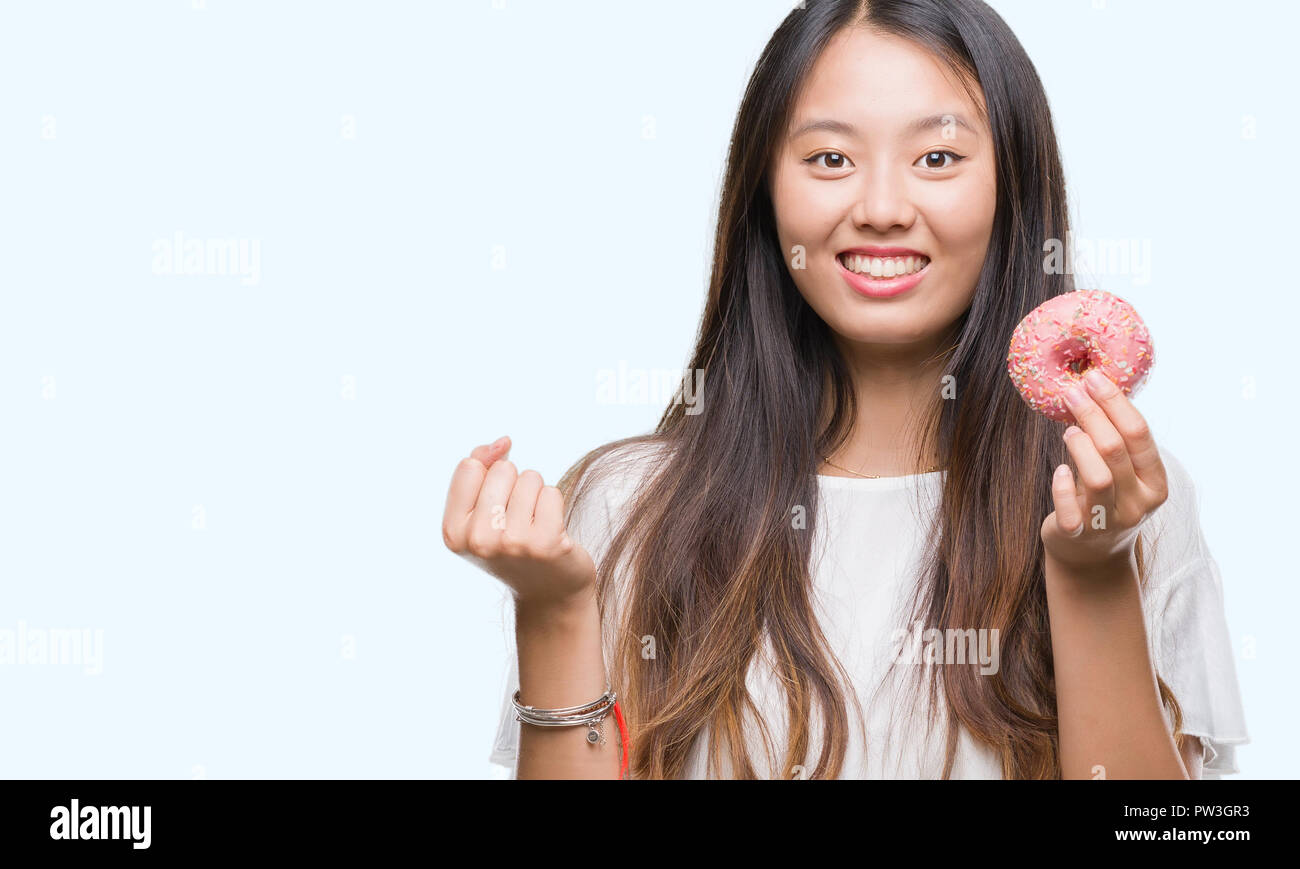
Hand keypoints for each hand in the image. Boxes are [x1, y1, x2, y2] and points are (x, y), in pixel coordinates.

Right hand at [442, 436, 596, 606]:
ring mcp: (512, 543)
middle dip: (514, 484)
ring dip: (536, 495)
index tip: (495, 502)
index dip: (488, 474)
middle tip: (517, 518)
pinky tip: (551, 531)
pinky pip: (551, 492)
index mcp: (452, 532)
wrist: (548, 591)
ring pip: (530, 478)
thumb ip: (480, 467)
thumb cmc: (513, 541)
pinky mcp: (546, 543)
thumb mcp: (481, 509)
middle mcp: (478, 540)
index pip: (470, 466)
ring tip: (534, 524)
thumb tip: (503, 442)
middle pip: (502, 469)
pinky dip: (554, 505)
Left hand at [1040, 368, 1168, 570]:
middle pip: (1116, 450)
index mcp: (1155, 483)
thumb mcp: (1124, 475)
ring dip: (1080, 447)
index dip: (1115, 402)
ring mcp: (1110, 522)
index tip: (1094, 378)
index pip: (1139, 434)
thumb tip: (1094, 388)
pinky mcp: (1079, 535)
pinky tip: (1060, 471)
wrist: (1092, 558)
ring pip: (1099, 477)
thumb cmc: (1106, 502)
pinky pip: (1070, 508)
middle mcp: (1138, 504)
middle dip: (1092, 414)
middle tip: (1072, 391)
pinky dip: (1062, 486)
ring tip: (1068, 431)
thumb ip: (1117, 443)